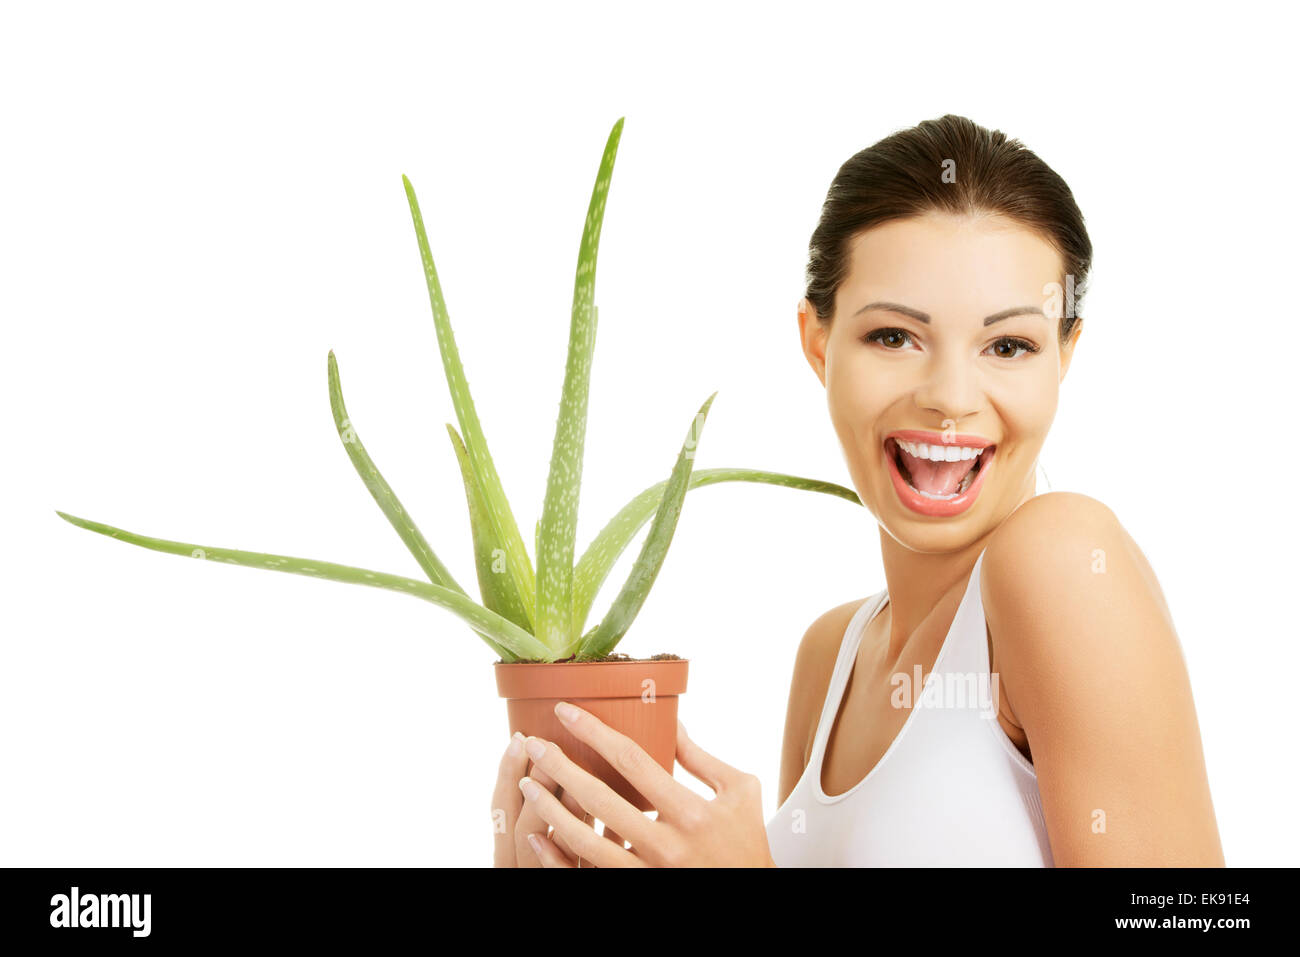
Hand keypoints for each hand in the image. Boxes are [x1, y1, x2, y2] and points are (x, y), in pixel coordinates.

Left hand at [515, 701, 776, 866]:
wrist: (752, 895)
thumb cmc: (747, 843)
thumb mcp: (738, 791)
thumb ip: (702, 758)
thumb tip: (671, 721)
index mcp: (691, 811)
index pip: (632, 761)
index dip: (594, 732)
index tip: (566, 712)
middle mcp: (667, 844)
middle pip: (599, 798)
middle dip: (559, 766)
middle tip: (533, 744)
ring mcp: (650, 874)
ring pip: (585, 841)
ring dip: (549, 810)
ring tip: (527, 785)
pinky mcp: (639, 891)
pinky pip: (589, 875)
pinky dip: (558, 859)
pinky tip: (538, 839)